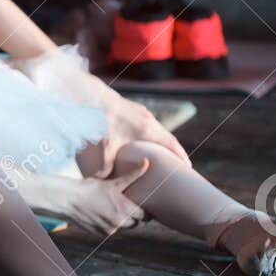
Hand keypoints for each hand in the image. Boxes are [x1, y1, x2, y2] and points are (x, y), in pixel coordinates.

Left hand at [6, 45, 192, 174]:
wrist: (87, 93)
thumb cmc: (98, 118)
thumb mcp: (103, 146)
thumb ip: (106, 168)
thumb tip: (105, 182)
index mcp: (147, 128)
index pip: (171, 144)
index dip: (180, 157)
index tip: (188, 169)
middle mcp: (147, 118)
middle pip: (165, 137)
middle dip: (171, 152)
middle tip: (175, 167)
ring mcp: (138, 112)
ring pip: (154, 130)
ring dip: (157, 143)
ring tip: (158, 157)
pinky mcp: (129, 108)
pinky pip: (144, 125)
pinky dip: (145, 136)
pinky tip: (137, 143)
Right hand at [88, 156, 150, 234]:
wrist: (69, 199)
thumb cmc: (91, 187)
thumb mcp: (114, 182)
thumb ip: (133, 174)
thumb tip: (147, 161)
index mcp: (125, 209)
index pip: (144, 216)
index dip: (143, 211)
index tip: (140, 205)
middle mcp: (119, 222)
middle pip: (134, 223)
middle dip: (132, 216)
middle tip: (126, 206)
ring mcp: (110, 230)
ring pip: (123, 227)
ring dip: (121, 221)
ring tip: (113, 208)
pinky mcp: (101, 234)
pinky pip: (111, 230)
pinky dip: (110, 224)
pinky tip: (103, 214)